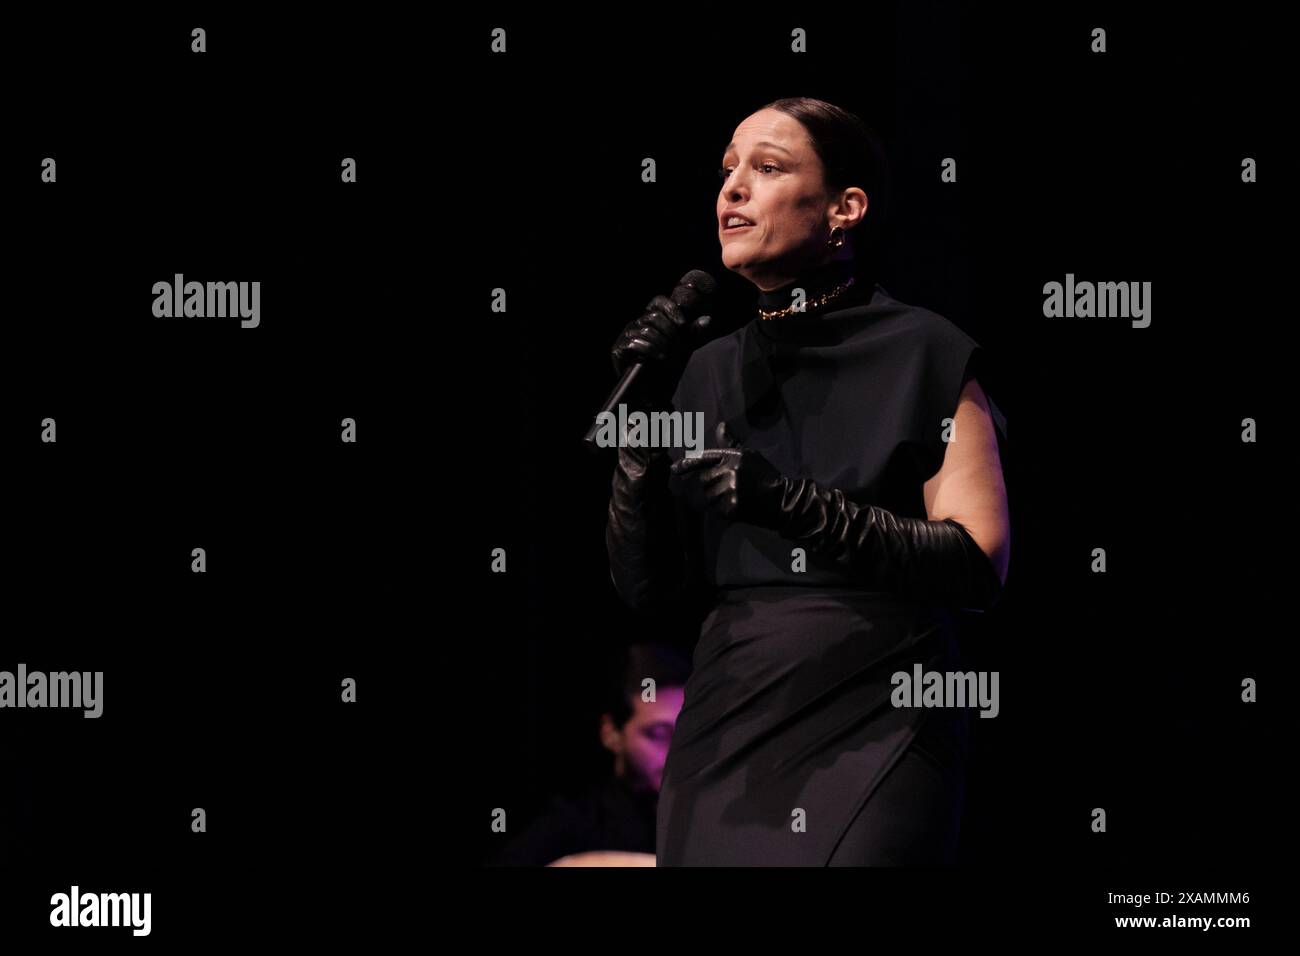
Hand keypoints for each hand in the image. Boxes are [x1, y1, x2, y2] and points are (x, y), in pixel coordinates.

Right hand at [610, 293, 710, 405]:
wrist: (653, 394)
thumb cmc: (666, 370)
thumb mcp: (683, 349)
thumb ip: (693, 334)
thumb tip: (708, 319)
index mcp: (651, 320)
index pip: (658, 302)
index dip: (670, 309)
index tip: (682, 324)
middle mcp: (637, 324)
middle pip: (653, 316)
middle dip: (668, 330)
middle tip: (676, 345)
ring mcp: (626, 336)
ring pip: (645, 329)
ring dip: (661, 342)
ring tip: (668, 354)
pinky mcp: (618, 349)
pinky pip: (633, 342)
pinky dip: (650, 349)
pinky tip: (659, 357)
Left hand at [670, 422, 784, 522]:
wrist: (781, 499)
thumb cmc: (764, 475)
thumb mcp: (750, 455)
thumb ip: (731, 444)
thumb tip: (721, 426)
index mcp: (734, 456)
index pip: (704, 458)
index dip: (686, 464)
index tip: (673, 469)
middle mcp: (730, 471)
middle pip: (704, 479)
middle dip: (711, 483)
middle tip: (728, 487)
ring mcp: (730, 490)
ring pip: (708, 495)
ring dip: (715, 497)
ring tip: (733, 495)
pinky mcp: (731, 507)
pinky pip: (716, 508)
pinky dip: (722, 508)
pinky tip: (736, 505)